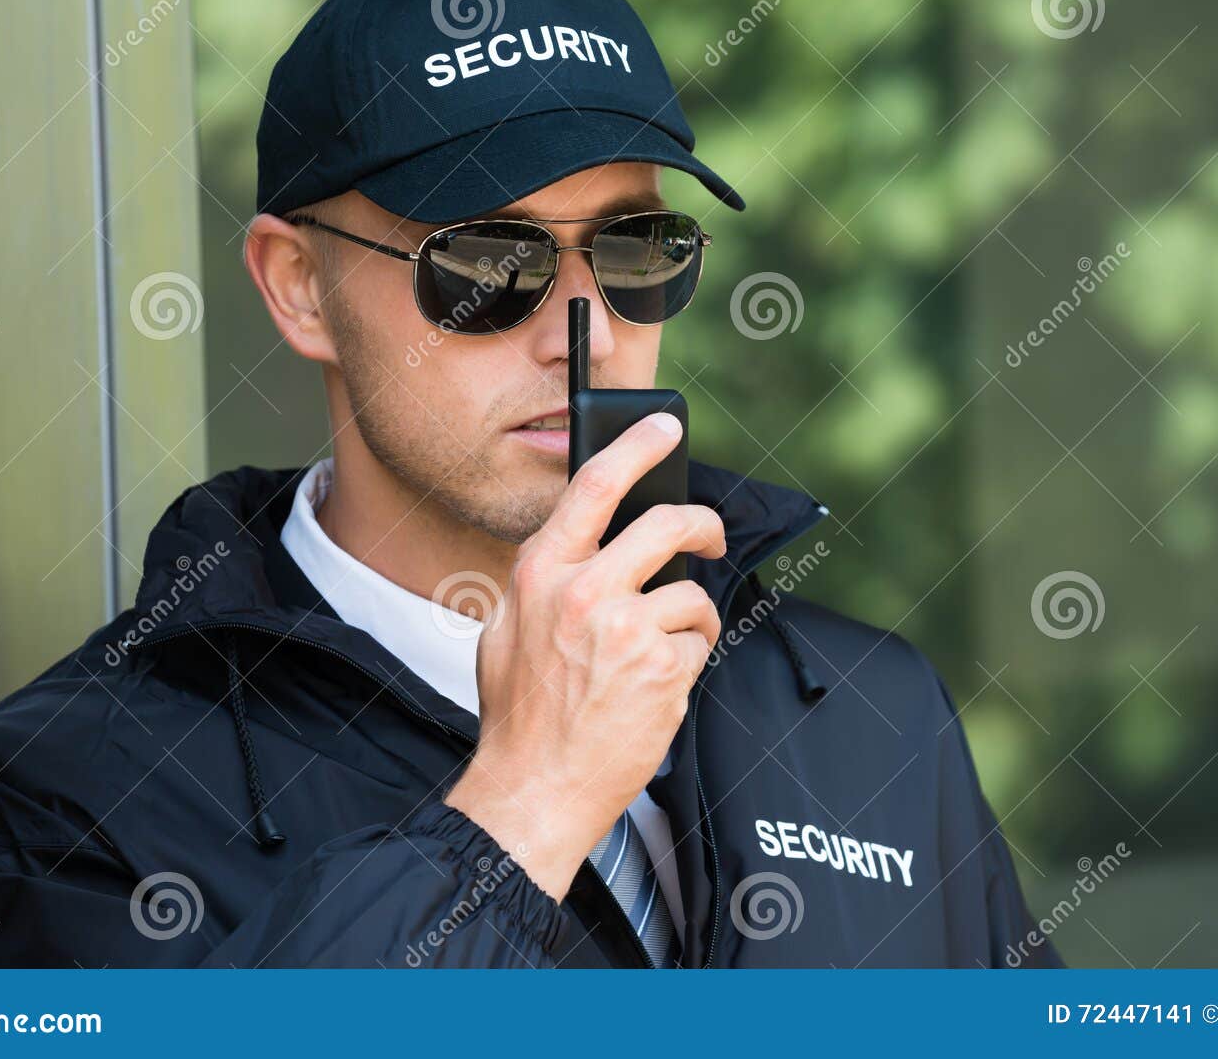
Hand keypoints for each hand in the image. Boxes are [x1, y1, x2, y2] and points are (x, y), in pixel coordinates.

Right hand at [445, 412, 725, 899]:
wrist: (533, 789)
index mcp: (540, 573)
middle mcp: (583, 590)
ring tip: (659, 657)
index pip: (595, 485)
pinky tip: (654, 690)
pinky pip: (698, 645)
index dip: (637, 446)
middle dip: (703, 526)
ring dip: (688, 623)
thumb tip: (589, 542)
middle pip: (667, 523)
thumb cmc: (520, 716)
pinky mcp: (662, 668)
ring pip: (690, 596)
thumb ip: (547, 581)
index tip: (664, 428)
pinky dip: (686, 665)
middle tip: (710, 538)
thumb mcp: (507, 629)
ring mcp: (626, 629)